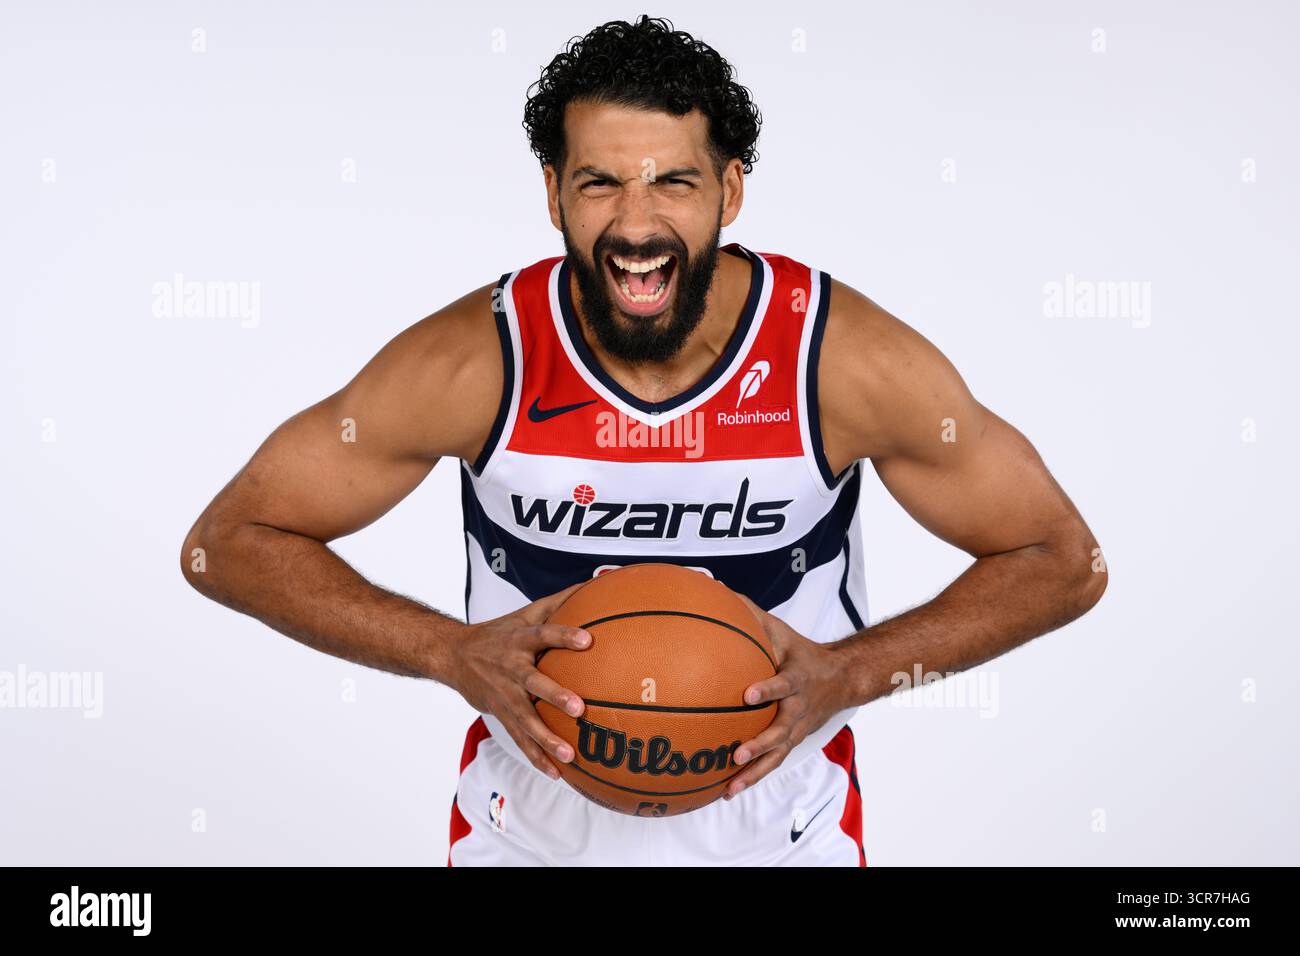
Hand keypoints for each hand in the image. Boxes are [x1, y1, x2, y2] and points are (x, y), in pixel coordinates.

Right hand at [448, 583, 591, 779]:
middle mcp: (511, 667)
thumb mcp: (525, 613)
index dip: (564, 636)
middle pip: (534, 682)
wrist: (452, 655)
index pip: (544, 634)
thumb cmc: (499, 632)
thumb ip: (561, 602)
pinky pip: (520, 739)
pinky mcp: (500, 714)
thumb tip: (599, 583)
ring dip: (546, 739)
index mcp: (520, 640)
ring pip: (525, 719)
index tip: (587, 640)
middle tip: (579, 707)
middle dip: (555, 695)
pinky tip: (557, 773)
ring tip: (569, 755)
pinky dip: (537, 757)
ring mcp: (504, 694)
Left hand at [723, 595, 852, 799]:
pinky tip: (727, 791)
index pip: (783, 684)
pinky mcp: (792, 742)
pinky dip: (752, 777)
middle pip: (782, 729)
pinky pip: (772, 763)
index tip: (747, 694)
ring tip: (731, 785)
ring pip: (777, 754)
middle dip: (761, 742)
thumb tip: (711, 585)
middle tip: (737, 751)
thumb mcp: (779, 629)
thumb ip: (748, 613)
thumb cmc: (799, 651)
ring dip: (755, 771)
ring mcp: (797, 729)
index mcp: (797, 678)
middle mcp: (798, 708)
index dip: (768, 689)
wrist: (841, 679)